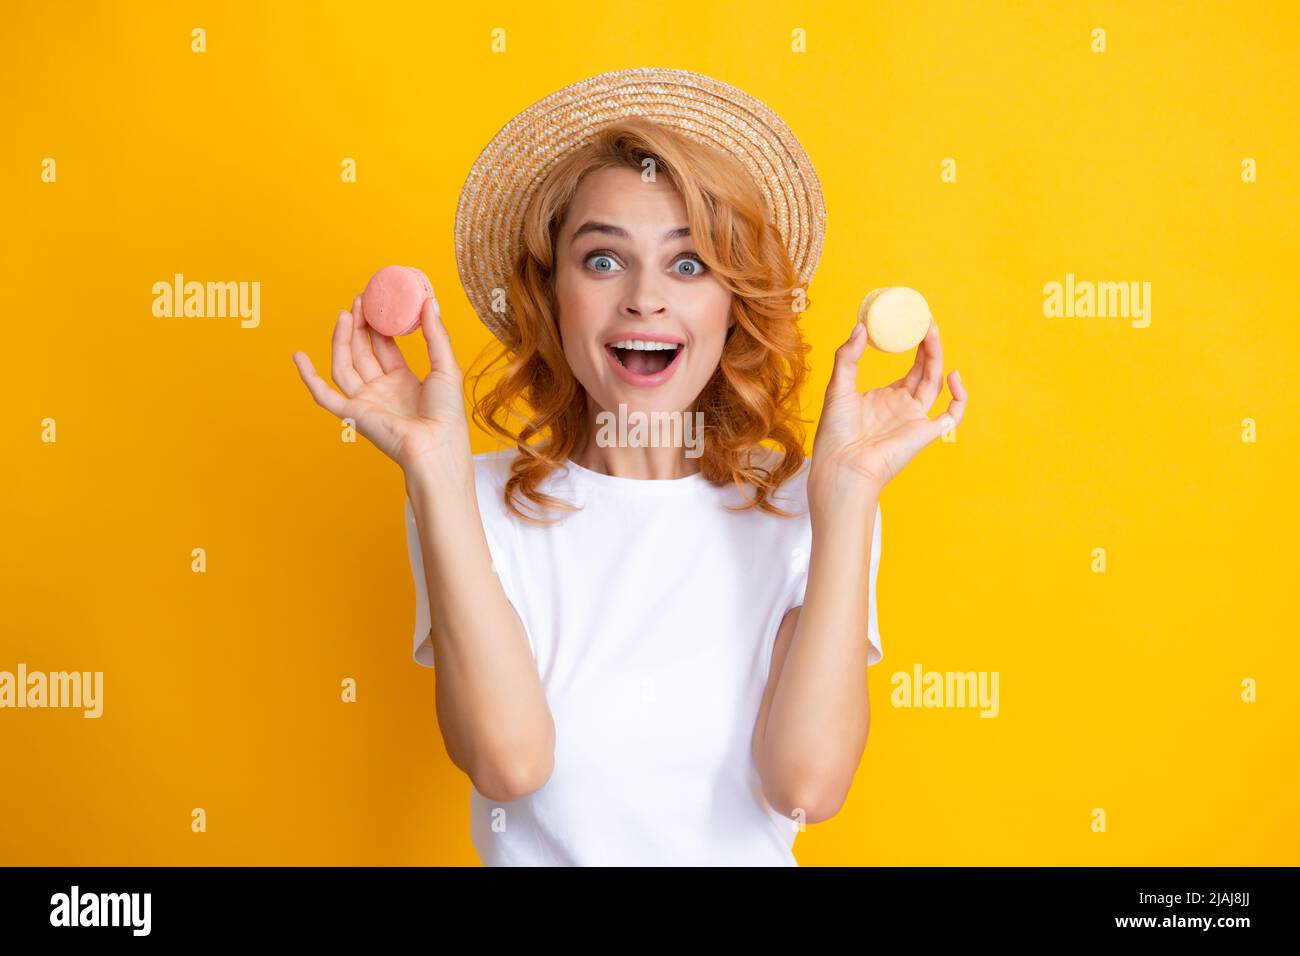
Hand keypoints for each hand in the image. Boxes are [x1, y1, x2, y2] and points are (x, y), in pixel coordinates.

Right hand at [292, 293, 471, 475]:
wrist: (438, 445)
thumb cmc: (447, 414)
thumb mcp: (446, 367)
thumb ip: (436, 334)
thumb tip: (430, 301)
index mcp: (403, 382)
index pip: (385, 348)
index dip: (379, 326)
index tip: (376, 302)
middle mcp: (382, 391)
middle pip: (363, 352)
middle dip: (359, 326)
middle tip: (359, 300)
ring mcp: (366, 402)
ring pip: (345, 365)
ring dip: (341, 340)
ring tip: (345, 313)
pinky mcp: (353, 414)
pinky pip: (325, 396)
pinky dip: (309, 378)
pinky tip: (298, 356)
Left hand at [809, 320, 966, 505]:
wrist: (841, 464)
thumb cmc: (835, 433)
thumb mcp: (838, 387)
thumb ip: (848, 357)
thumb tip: (862, 326)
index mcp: (886, 398)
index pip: (910, 369)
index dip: (915, 347)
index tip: (914, 324)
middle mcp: (904, 407)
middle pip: (926, 371)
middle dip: (929, 346)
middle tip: (926, 321)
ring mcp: (915, 419)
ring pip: (936, 383)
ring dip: (937, 357)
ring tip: (931, 332)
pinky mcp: (925, 433)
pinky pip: (952, 415)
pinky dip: (959, 397)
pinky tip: (953, 375)